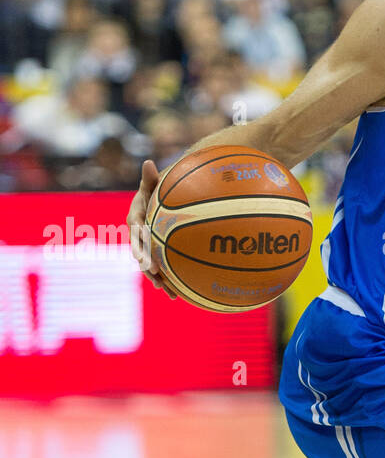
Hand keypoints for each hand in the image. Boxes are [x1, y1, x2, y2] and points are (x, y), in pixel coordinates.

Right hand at [126, 159, 177, 297]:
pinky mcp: (156, 255)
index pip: (136, 231)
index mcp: (135, 220)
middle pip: (140, 251)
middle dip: (145, 263)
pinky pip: (161, 269)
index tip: (143, 248)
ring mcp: (147, 247)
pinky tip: (177, 295)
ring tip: (166, 290)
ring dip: (157, 277)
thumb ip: (149, 178)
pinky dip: (168, 280)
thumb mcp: (152, 184)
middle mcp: (138, 236)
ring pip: (150, 264)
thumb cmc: (158, 191)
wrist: (161, 202)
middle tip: (151, 272)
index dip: (139, 240)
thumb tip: (148, 162)